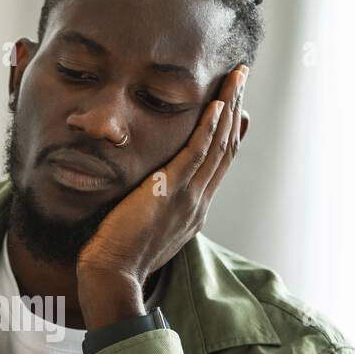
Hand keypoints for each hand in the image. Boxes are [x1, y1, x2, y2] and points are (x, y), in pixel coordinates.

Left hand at [76, 64, 249, 329]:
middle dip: (236, 109)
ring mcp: (188, 197)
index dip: (230, 132)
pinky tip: (217, 103)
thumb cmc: (118, 260)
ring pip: (218, 144)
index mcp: (194, 210)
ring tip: (236, 76)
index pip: (218, 164)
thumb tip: (146, 195)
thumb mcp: (145, 230)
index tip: (237, 107)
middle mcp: (199, 202)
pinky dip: (210, 126)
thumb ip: (152, 209)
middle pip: (226, 148)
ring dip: (229, 106)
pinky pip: (197, 152)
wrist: (113, 277)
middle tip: (242, 77)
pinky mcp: (170, 191)